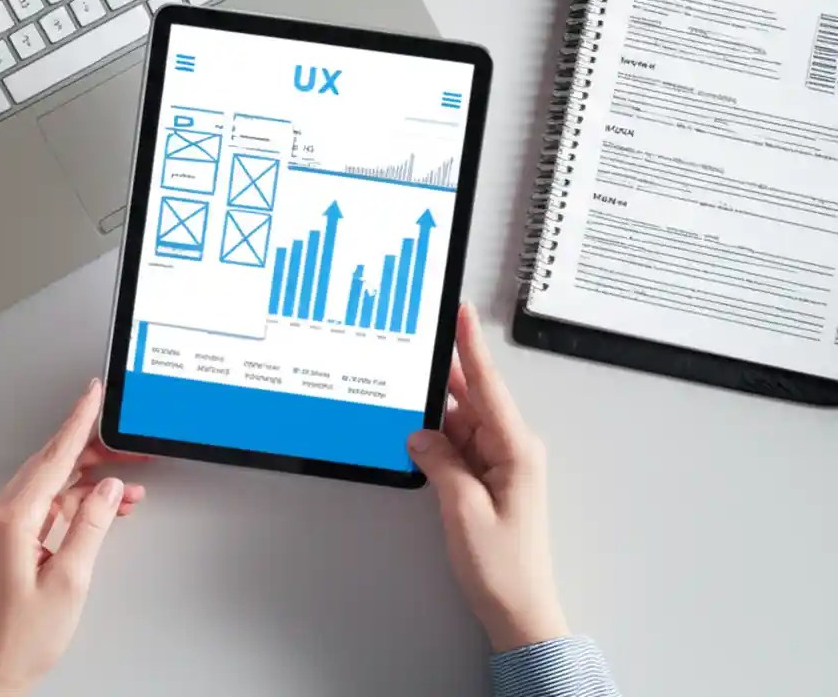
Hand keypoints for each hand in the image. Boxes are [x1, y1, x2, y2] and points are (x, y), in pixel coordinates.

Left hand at [0, 380, 147, 695]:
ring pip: (53, 484)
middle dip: (93, 450)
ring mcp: (4, 526)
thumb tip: (107, 487)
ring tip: (130, 482)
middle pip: (52, 464)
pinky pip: (48, 505)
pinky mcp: (11, 538)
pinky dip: (78, 502)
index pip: (52, 459)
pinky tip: (107, 507)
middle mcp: (1, 516)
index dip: (77, 423)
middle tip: (127, 442)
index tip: (93, 395)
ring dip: (90, 480)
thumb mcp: (70, 580)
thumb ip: (91, 526)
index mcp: (11, 520)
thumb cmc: (24, 635)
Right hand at [407, 304, 569, 652]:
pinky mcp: (486, 479)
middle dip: (444, 376)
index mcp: (516, 449)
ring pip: (460, 422)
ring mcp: (499, 463)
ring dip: (434, 413)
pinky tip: (414, 433)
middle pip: (472, 398)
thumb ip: (440, 463)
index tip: (461, 313)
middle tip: (414, 347)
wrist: (520, 610)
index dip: (472, 347)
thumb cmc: (501, 567)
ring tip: (404, 392)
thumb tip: (420, 433)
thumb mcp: (463, 511)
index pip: (489, 387)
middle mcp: (511, 448)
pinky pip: (457, 445)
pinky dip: (436, 439)